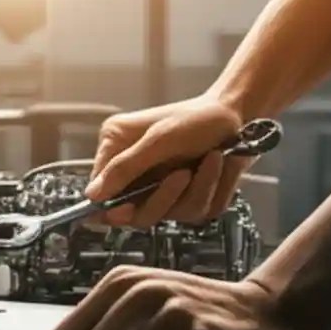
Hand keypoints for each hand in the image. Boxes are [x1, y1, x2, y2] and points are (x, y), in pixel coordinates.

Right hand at [86, 95, 253, 227]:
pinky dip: (214, 188)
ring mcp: (165, 191)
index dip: (112, 209)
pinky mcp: (190, 200)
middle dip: (166, 196)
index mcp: (117, 154)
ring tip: (214, 158)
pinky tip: (221, 165)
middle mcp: (137, 176)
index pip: (100, 197)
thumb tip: (92, 196)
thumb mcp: (158, 139)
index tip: (128, 208)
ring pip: (173, 214)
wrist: (238, 114)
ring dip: (199, 188)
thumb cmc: (196, 118)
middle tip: (183, 174)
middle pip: (138, 214)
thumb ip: (124, 168)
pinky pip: (198, 210)